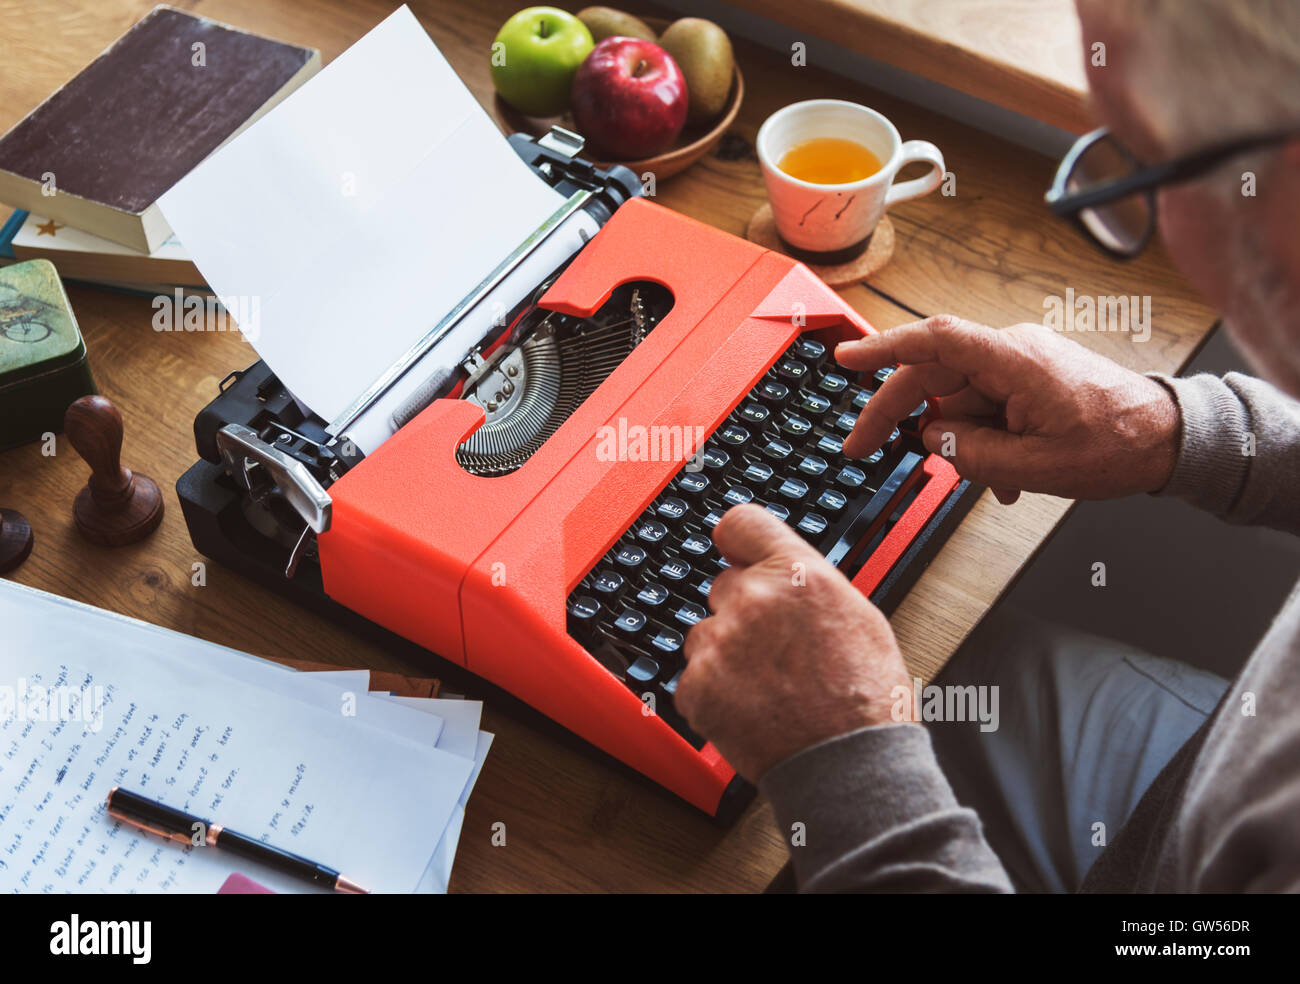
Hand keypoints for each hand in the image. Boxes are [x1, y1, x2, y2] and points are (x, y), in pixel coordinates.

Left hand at [674, 504, 908, 782]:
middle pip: (723, 587)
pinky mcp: (697, 686)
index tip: (735, 553)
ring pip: (706, 635)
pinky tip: (752, 709)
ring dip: (726, 655)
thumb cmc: (864, 698)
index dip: (737, 541)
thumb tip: (779, 568)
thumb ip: (807, 581)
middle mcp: (754, 599)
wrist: (849, 764)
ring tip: (769, 687)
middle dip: (742, 612)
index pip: (740, 523)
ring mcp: (720, 643)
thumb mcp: (856, 615)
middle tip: (775, 650)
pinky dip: (714, 694)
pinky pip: (694, 678)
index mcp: (797, 574)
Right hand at [835, 315, 1179, 503]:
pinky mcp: (1028, 379)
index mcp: (1014, 361)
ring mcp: (1020, 364)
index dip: (883, 348)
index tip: (846, 359)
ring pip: (958, 399)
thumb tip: (933, 439)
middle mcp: (1012, 352)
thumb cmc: (1118, 445)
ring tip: (991, 479)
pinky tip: (1003, 475)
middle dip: (897, 415)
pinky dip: (983, 439)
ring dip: (960, 441)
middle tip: (863, 446)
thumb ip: (973, 453)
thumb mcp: (1037, 467)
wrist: (1170, 438)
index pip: (934, 341)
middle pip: (933, 376)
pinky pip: (984, 405)